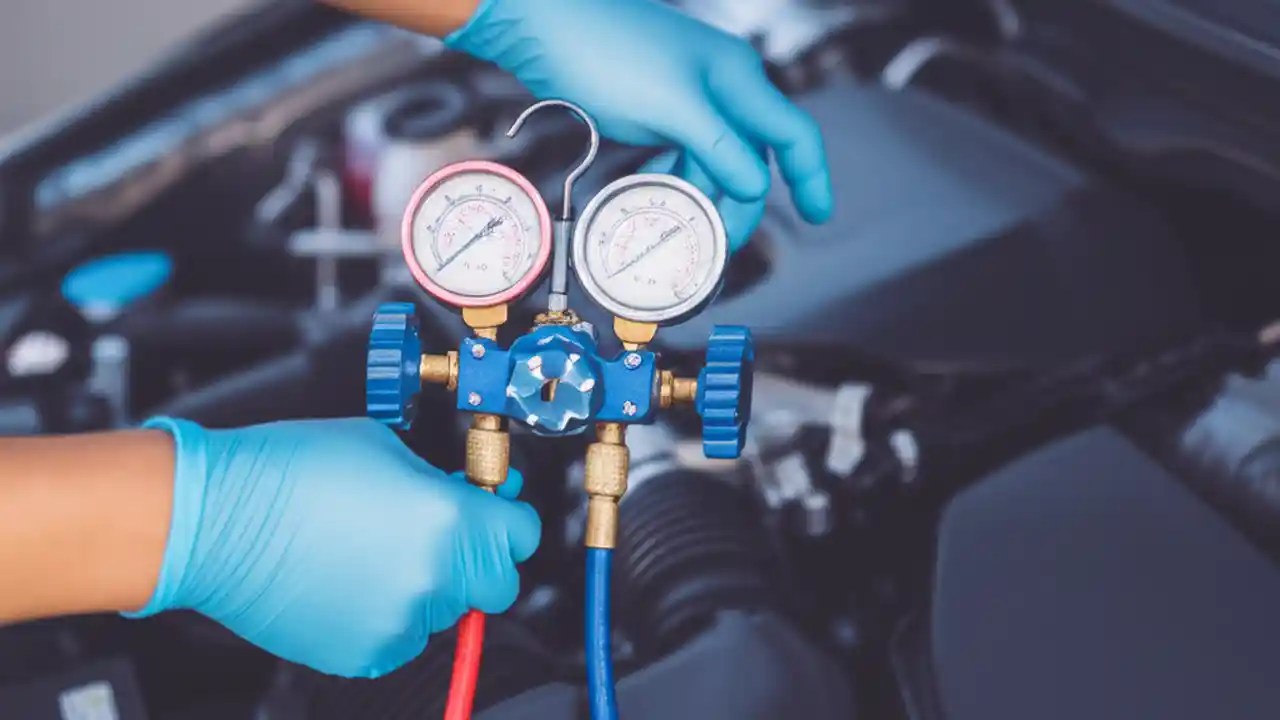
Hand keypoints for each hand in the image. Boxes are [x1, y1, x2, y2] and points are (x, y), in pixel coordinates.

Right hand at [129, 417, 539, 678]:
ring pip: (445, 610)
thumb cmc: (289, 470)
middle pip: (496, 582)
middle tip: (441, 535)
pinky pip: (402, 636)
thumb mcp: (386, 450)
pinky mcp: (365, 652)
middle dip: (478, 558)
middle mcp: (435, 576)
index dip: (507, 518)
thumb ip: (441, 480)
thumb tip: (473, 493)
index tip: (494, 510)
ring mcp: (402, 621)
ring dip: (427, 584)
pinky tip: (352, 580)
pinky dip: (389, 614)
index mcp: (451, 520)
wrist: (216, 518)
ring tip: (372, 550)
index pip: (522, 532)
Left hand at [447, 0, 832, 249]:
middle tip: (718, 245)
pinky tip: (652, 190)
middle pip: (752, 157)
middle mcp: (723, 87)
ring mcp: (690, 96)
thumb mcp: (670, 107)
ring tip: (676, 222)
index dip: (813, 177)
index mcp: (738, 80)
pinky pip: (683, 151)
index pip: (794, 133)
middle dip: (740, 203)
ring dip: (700, 193)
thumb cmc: (606, 52)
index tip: (819, 216)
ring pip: (713, 159)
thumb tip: (755, 187)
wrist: (544, 22)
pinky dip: (674, 176)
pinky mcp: (659, 105)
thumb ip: (719, 148)